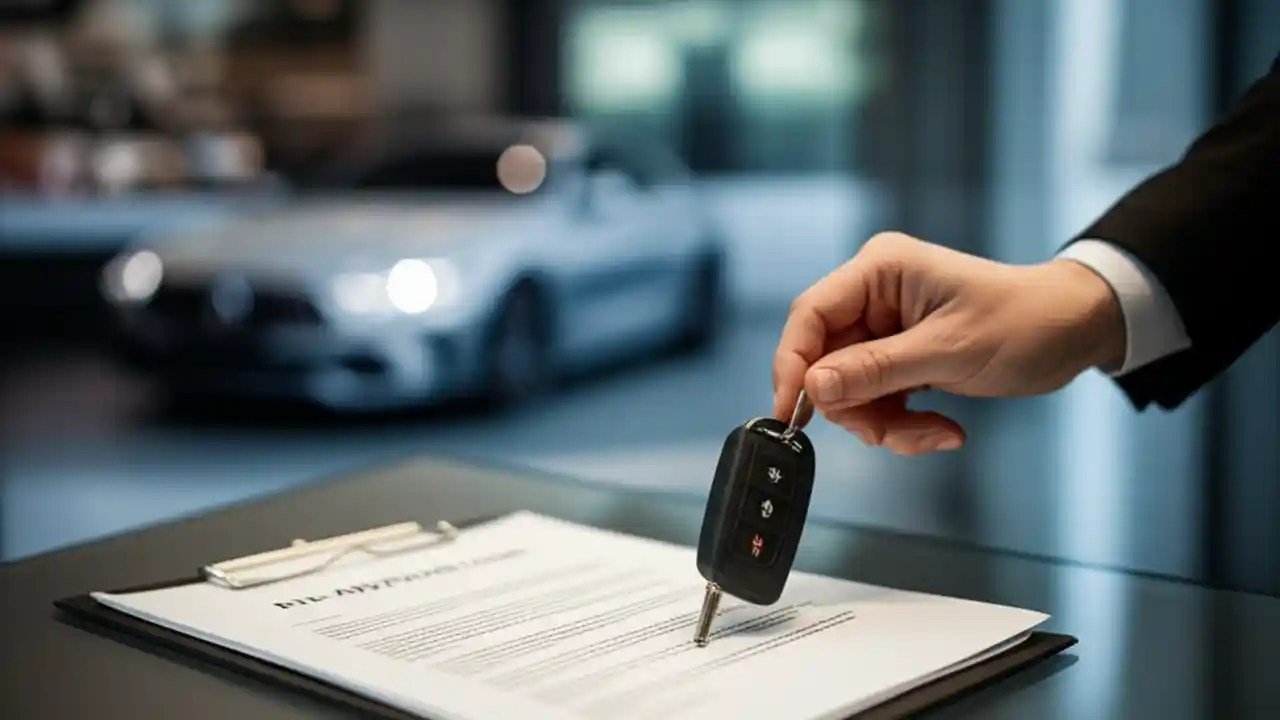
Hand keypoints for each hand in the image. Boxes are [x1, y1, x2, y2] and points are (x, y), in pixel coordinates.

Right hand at [772, 232, 1124, 453]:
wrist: (1074, 331)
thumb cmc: (1025, 321)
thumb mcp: (949, 350)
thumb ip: (876, 370)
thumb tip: (814, 389)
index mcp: (879, 270)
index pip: (810, 315)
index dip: (793, 365)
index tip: (790, 413)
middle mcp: (874, 296)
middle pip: (825, 361)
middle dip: (856, 407)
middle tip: (889, 433)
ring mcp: (885, 328)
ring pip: (848, 391)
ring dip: (884, 424)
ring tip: (933, 433)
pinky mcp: (898, 358)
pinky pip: (875, 401)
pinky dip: (901, 425)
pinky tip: (941, 428)